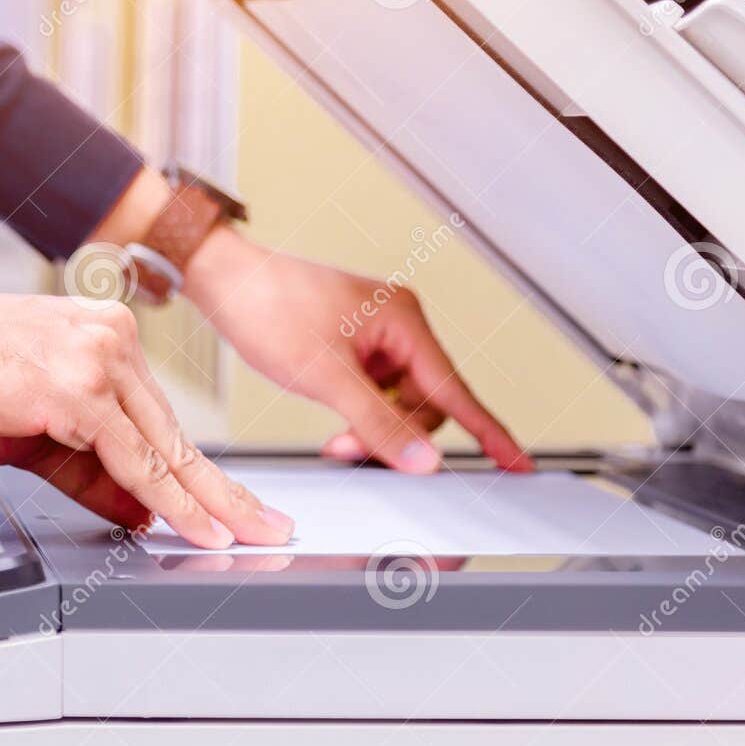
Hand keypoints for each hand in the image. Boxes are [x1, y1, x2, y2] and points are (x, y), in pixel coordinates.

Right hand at [0, 259, 294, 547]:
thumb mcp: (29, 431)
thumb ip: (89, 471)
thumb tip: (140, 510)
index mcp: (103, 336)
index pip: (162, 420)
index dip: (202, 471)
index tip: (234, 505)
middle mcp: (111, 339)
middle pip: (177, 434)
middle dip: (223, 491)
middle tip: (267, 527)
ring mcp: (97, 360)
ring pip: (165, 449)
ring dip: (207, 503)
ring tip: (242, 539)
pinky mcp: (77, 388)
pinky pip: (133, 458)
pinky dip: (167, 499)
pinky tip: (193, 526)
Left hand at [184, 228, 530, 471]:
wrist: (225, 283)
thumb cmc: (269, 307)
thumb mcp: (325, 376)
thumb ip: (378, 423)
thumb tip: (423, 460)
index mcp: (405, 322)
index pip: (457, 390)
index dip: (490, 432)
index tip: (520, 463)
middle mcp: (398, 327)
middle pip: (424, 405)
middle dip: (392, 434)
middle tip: (348, 449)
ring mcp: (375, 340)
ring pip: (396, 406)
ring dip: (370, 429)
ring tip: (334, 439)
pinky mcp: (352, 349)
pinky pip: (372, 396)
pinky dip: (357, 417)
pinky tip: (335, 424)